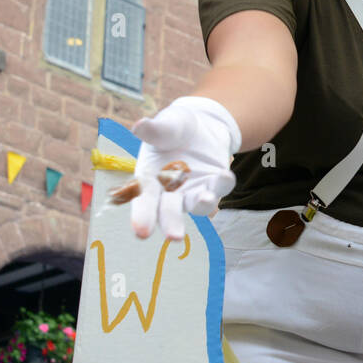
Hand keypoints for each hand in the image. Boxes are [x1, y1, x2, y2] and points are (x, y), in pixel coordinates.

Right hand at [128, 97, 241, 240]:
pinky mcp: (214, 185)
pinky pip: (219, 188)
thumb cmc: (174, 128)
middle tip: (174, 237)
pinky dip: (222, 183)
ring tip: (205, 199)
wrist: (201, 125)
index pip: (143, 202)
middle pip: (169, 212)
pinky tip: (223, 175)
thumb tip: (139, 126)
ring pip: (198, 205)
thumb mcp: (165, 126)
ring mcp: (194, 191)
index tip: (141, 232)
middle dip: (172, 224)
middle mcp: (170, 193)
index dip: (142, 217)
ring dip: (202, 204)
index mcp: (149, 180)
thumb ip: (155, 131)